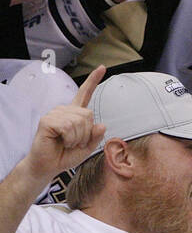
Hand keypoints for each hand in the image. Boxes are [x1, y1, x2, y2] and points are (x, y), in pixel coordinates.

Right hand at [25, 66, 105, 186]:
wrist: (48, 166)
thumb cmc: (66, 155)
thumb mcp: (87, 147)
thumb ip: (96, 136)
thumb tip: (102, 124)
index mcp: (75, 114)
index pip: (85, 94)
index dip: (93, 80)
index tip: (103, 67)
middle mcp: (65, 110)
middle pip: (88, 115)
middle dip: (85, 134)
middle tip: (73, 142)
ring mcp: (55, 114)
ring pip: (79, 122)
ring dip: (76, 138)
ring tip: (66, 142)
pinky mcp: (47, 120)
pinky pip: (68, 127)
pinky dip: (69, 139)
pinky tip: (60, 141)